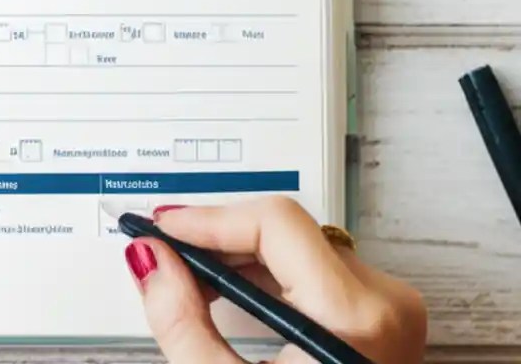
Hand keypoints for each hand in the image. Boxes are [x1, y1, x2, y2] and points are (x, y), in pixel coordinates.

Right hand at [124, 196, 426, 362]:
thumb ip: (179, 319)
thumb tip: (149, 260)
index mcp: (355, 317)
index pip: (274, 223)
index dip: (207, 218)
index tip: (162, 227)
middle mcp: (385, 304)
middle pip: (285, 230)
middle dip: (216, 238)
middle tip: (163, 251)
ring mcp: (389, 310)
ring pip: (297, 246)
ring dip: (238, 257)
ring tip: (190, 279)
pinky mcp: (382, 319)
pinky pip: (314, 269)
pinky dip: (266, 275)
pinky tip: (229, 295)